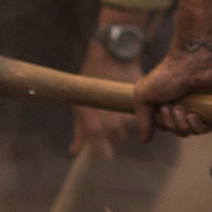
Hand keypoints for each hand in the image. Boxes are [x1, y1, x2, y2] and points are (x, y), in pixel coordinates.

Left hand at [73, 44, 141, 160]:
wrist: (112, 57)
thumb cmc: (90, 79)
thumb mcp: (79, 104)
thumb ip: (79, 130)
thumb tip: (74, 150)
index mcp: (94, 127)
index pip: (101, 153)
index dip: (100, 153)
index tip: (100, 148)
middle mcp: (111, 127)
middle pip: (113, 142)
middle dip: (108, 136)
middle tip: (104, 120)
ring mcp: (126, 119)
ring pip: (124, 131)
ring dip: (119, 126)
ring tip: (112, 109)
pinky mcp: (137, 109)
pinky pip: (134, 120)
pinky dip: (129, 116)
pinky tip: (122, 104)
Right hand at [133, 46, 211, 139]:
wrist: (193, 62)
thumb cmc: (168, 75)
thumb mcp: (144, 95)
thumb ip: (142, 118)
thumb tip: (145, 140)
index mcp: (166, 102)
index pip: (162, 126)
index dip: (160, 123)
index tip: (160, 108)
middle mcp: (181, 106)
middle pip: (175, 130)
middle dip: (170, 122)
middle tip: (170, 105)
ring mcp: (197, 108)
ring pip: (189, 132)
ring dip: (182, 124)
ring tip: (181, 108)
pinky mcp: (211, 109)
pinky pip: (205, 129)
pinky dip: (197, 126)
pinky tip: (193, 116)